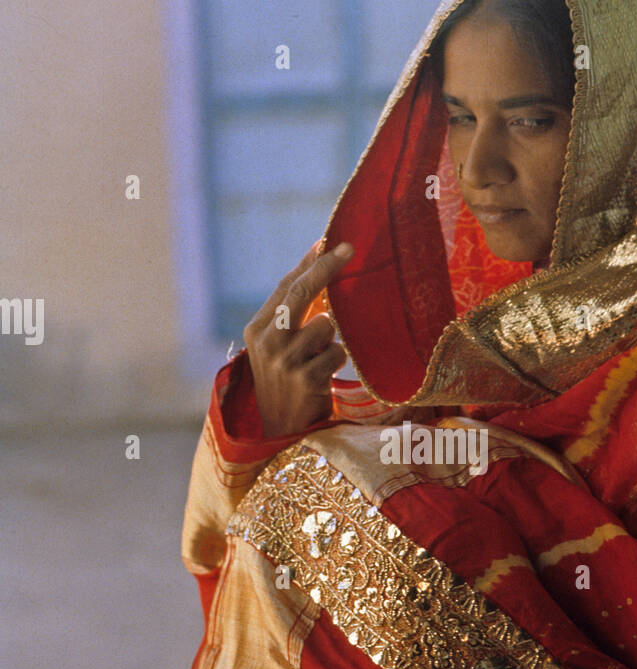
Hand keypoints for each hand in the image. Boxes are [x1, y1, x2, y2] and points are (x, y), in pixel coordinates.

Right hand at [243, 241, 353, 437]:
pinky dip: (337, 362)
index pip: (286, 285)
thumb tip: (319, 267)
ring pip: (327, 326)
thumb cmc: (286, 380)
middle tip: (349, 249)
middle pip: (300, 292)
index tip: (330, 239)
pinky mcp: (306, 379)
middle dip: (326, 267)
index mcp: (257, 328)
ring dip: (332, 340)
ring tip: (319, 362)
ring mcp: (286, 361)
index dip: (310, 261)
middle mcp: (267, 341)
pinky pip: (338, 353)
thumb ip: (293, 313)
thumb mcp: (277, 345)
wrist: (279, 429)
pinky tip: (323, 378)